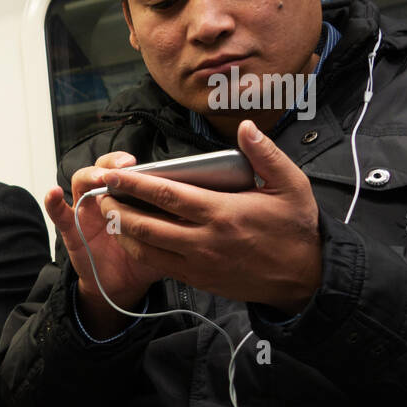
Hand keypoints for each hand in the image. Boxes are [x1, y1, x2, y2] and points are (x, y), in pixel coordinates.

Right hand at [47, 151, 164, 336]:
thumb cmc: (149, 256)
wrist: (125, 286)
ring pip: (81, 182)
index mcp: (131, 195)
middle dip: (112, 164)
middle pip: (104, 169)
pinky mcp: (71, 230)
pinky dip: (53, 203)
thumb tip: (214, 202)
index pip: (129, 169)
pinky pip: (60, 214)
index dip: (133, 163)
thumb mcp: (169, 236)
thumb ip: (181, 219)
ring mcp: (87, 211)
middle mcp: (107, 197)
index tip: (143, 163)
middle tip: (124, 168)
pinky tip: (53, 193)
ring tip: (99, 179)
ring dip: (89, 177)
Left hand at [96, 120, 320, 311]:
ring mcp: (199, 263)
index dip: (135, 184)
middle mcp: (205, 240)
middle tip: (101, 194)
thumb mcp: (291, 185)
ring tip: (109, 213)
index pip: (167, 195)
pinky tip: (130, 236)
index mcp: (222, 213)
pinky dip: (139, 250)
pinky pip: (158, 265)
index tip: (113, 174)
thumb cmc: (295, 228)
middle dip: (118, 209)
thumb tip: (245, 126)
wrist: (304, 277)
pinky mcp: (198, 279)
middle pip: (147, 225)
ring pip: (147, 248)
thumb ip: (265, 154)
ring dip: (123, 231)